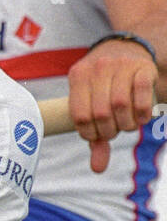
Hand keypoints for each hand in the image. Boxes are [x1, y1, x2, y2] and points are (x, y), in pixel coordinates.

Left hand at [68, 41, 156, 172]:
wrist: (126, 51)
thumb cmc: (105, 86)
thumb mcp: (92, 104)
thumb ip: (94, 136)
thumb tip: (97, 168)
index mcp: (78, 76)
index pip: (80, 116)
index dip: (91, 134)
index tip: (99, 135)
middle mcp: (97, 67)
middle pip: (101, 113)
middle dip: (110, 130)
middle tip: (116, 130)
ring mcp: (120, 65)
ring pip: (120, 104)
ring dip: (126, 124)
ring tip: (128, 125)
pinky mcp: (142, 67)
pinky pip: (141, 92)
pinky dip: (142, 111)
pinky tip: (142, 117)